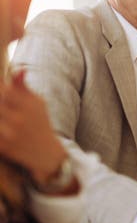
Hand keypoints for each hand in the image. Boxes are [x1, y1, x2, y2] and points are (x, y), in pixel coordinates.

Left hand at [0, 71, 69, 187]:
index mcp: (28, 106)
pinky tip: (3, 127)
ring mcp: (10, 135)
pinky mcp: (3, 148)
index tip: (1, 91)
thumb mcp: (37, 103)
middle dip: (1, 105)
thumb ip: (23, 87)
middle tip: (4, 110)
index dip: (1, 90)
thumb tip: (19, 69)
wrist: (46, 154)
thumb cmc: (40, 124)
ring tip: (4, 117)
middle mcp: (19, 119)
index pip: (4, 91)